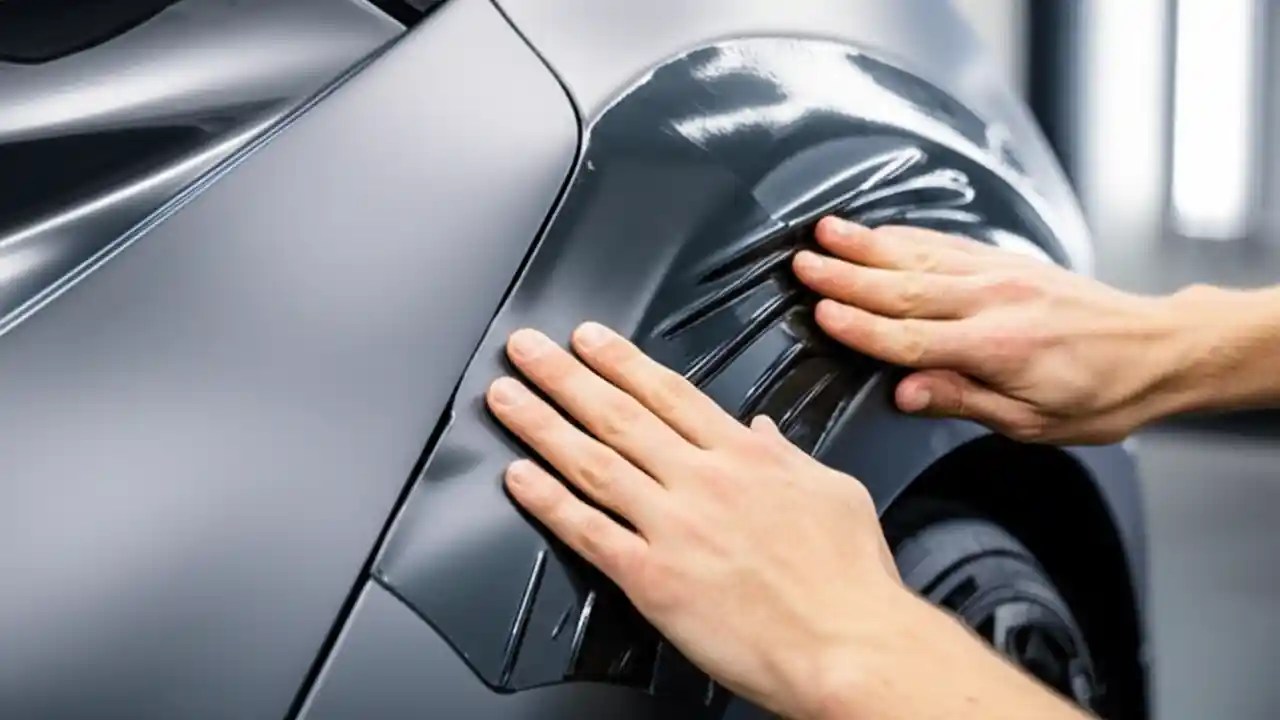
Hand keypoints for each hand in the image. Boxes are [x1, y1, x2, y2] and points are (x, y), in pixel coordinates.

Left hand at [485, 324, 1087, 719]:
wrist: (850, 647)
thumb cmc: (850, 581)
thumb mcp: (834, 492)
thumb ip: (788, 456)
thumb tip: (764, 430)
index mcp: (746, 456)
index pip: (669, 392)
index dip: (620, 359)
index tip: (587, 337)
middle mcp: (702, 481)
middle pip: (619, 414)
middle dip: (565, 375)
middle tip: (526, 347)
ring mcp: (673, 527)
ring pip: (593, 461)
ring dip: (543, 424)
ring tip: (507, 397)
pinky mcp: (653, 578)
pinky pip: (588, 531)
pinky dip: (549, 501)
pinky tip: (518, 477)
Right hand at [793, 217, 1209, 443]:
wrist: (1157, 350)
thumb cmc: (1098, 396)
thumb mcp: (1032, 422)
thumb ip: (963, 401)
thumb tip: (904, 393)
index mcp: (996, 348)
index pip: (910, 338)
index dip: (860, 328)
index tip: (819, 312)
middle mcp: (992, 302)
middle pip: (904, 288)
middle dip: (847, 275)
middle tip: (801, 263)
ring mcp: (999, 275)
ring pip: (918, 257)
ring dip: (867, 245)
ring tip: (825, 231)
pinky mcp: (1006, 262)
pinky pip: (946, 245)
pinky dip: (907, 236)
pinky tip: (880, 231)